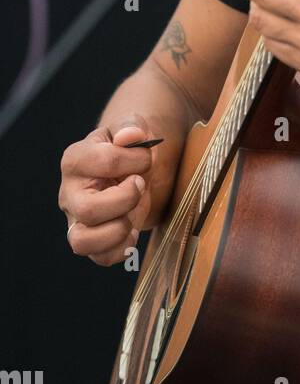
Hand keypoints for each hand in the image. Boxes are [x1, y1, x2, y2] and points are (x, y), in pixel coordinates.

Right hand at [59, 116, 157, 265]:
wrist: (134, 166)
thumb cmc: (130, 147)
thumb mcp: (132, 126)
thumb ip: (131, 126)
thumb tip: (130, 136)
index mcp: (75, 159)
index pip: (104, 161)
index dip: (136, 160)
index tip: (146, 157)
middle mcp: (68, 192)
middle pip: (88, 210)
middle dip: (126, 199)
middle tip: (141, 184)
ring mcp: (75, 219)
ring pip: (82, 242)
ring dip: (119, 229)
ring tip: (133, 211)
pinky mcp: (90, 240)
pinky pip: (100, 257)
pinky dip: (122, 248)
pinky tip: (133, 228)